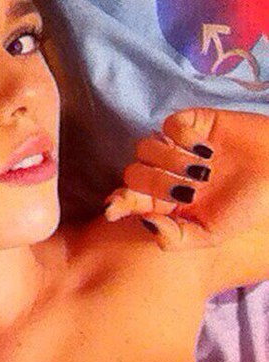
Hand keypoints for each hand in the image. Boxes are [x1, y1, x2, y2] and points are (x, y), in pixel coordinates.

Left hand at [104, 108, 268, 250]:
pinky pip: (169, 125)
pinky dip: (183, 137)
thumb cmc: (247, 208)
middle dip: (154, 183)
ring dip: (170, 161)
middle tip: (186, 191)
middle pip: (133, 173)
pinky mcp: (194, 124)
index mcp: (163, 202)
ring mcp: (176, 148)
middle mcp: (164, 174)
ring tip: (203, 171)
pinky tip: (207, 149)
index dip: (117, 203)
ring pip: (145, 148)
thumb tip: (142, 223)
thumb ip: (174, 238)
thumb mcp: (210, 234)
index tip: (114, 209)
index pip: (127, 199)